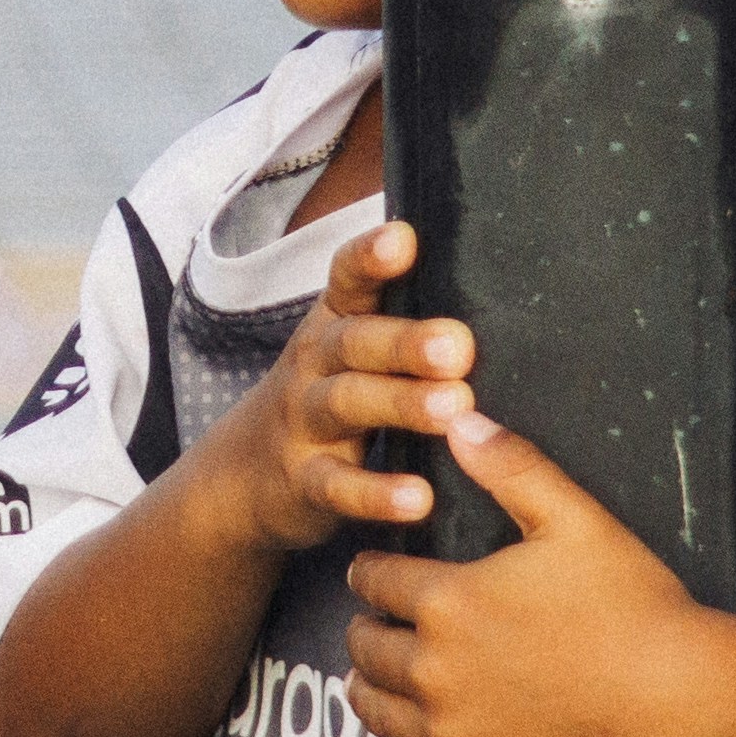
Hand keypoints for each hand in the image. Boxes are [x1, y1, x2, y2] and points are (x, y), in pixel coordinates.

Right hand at [233, 218, 482, 562]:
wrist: (243, 477)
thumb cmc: (327, 395)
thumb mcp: (350, 349)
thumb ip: (402, 319)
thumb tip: (492, 283)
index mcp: (335, 322)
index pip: (348, 279)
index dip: (371, 258)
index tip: (404, 239)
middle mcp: (316, 362)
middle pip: (356, 342)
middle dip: (406, 341)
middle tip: (458, 346)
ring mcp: (306, 422)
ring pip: (349, 403)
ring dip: (402, 403)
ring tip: (454, 407)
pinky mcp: (305, 481)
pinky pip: (339, 486)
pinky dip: (377, 493)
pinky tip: (419, 498)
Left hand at [342, 404, 728, 736]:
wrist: (678, 697)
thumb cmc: (631, 604)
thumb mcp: (573, 517)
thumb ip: (510, 466)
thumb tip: (456, 418)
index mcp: (448, 603)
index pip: (377, 580)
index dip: (372, 569)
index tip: (374, 568)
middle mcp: (434, 672)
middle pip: (366, 648)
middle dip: (366, 630)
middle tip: (374, 624)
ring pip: (377, 716)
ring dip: (365, 695)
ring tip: (367, 683)